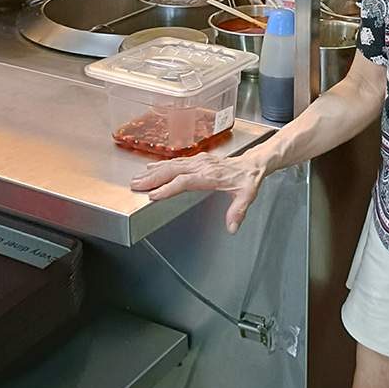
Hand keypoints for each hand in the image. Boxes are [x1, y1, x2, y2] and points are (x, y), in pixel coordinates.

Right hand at [130, 152, 266, 233]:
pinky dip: (160, 165)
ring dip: (153, 171)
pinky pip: (175, 161)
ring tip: (137, 178)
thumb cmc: (248, 179)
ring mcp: (198, 161)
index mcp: (212, 176)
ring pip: (172, 164)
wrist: (252, 163)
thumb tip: (232, 227)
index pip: (186, 181)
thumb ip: (238, 211)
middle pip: (173, 170)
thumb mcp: (247, 195)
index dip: (169, 188)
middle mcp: (202, 166)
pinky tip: (150, 168)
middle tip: (136, 185)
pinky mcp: (196, 160)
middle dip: (153, 178)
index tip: (155, 194)